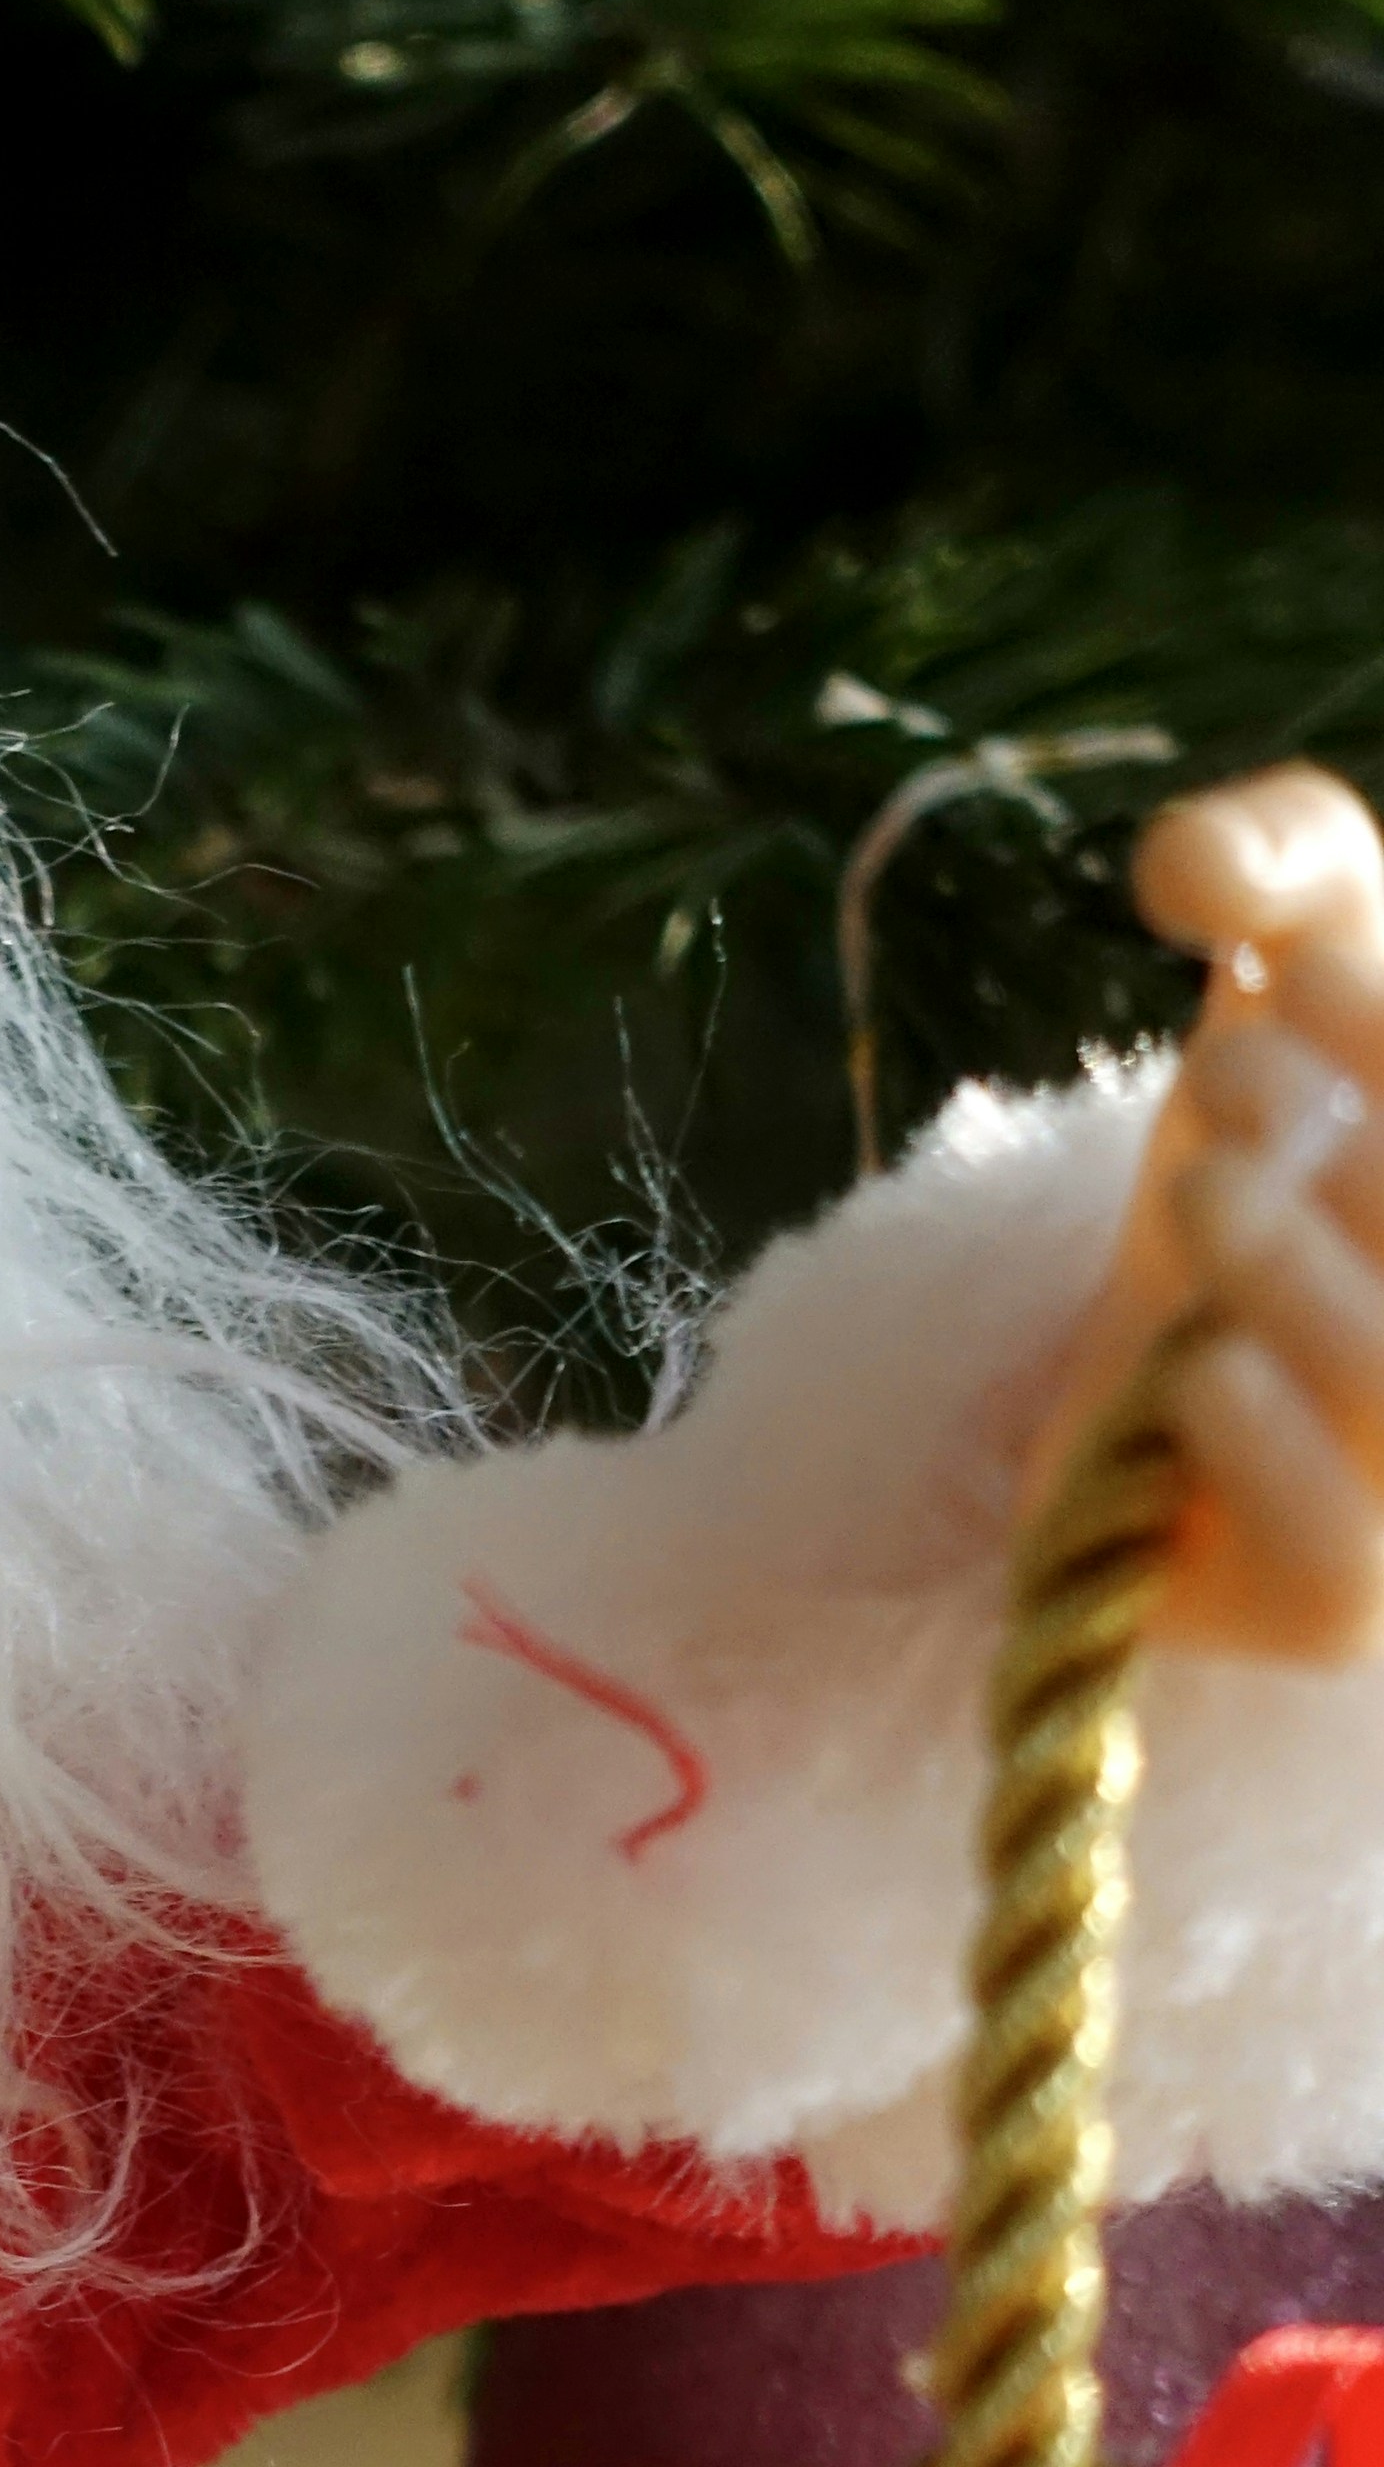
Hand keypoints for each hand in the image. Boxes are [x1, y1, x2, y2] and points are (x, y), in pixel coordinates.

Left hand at [1021, 764, 1383, 1659]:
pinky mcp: (1344, 1606)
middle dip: (1341, 1129)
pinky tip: (1192, 1363)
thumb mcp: (1283, 975)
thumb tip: (1196, 866)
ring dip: (1286, 1259)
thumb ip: (1272, 859)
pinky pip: (1337, 1536)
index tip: (1292, 966)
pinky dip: (1255, 1425)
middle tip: (1232, 1068)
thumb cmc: (1255, 1167)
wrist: (1122, 1401)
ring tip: (1202, 1186)